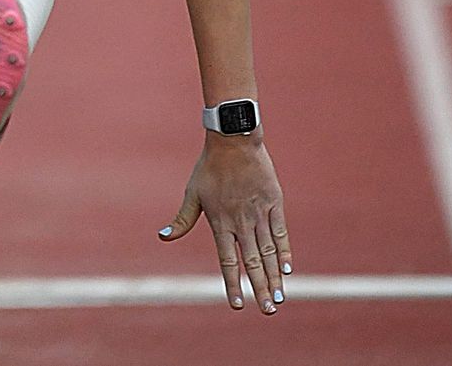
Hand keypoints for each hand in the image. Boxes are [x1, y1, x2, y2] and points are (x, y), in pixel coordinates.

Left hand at [158, 133, 290, 313]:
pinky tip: (288, 269)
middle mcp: (240, 221)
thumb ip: (182, 219)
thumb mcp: (192, 193)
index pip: (227, 261)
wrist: (233, 140)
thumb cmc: (209, 167)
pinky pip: (280, 232)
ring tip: (280, 298)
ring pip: (268, 252)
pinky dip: (285, 252)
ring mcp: (259, 213)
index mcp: (220, 222)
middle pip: (252, 262)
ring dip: (275, 276)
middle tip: (267, 311)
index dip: (232, 284)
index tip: (237, 305)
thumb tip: (163, 237)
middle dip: (260, 289)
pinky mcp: (274, 202)